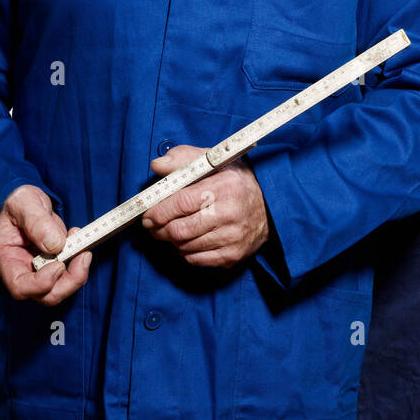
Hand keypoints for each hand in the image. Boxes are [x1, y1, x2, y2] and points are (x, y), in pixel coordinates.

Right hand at [0, 185, 90, 304]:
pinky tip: (80, 239)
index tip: (59, 265)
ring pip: (61, 288)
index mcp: (6, 258)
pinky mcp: (56, 265)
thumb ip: (37, 222)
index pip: (20, 286)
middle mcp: (22, 270)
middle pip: (46, 295)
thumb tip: (55, 244)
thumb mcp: (24, 203)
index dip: (42, 283)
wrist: (27, 202)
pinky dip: (80, 261)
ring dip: (78, 271)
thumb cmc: (19, 203)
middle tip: (83, 256)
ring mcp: (40, 270)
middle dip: (69, 282)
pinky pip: (71, 273)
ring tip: (82, 242)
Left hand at [141, 146, 269, 267]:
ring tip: (173, 229)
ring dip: (172, 240)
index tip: (147, 214)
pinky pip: (195, 259)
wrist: (271, 206)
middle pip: (180, 229)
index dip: (159, 211)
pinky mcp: (233, 255)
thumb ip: (183, 159)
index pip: (181, 203)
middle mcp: (231, 213)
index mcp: (225, 186)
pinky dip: (185, 251)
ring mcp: (233, 237)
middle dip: (159, 229)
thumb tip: (157, 166)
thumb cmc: (236, 181)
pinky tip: (189, 240)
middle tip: (153, 225)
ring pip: (184, 246)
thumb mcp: (214, 161)